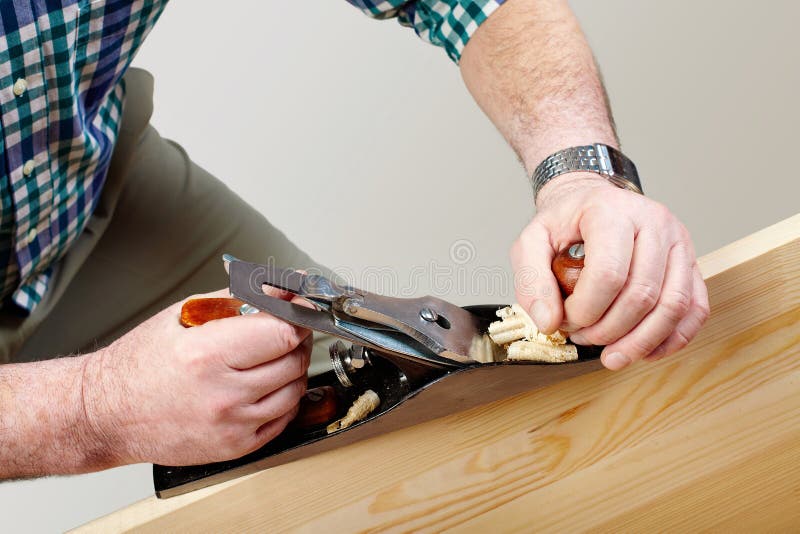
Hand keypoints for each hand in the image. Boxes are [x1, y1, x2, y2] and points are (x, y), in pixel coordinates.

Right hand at [81, 288, 311, 465]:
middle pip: (293, 360)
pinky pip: (283, 418)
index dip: (298, 316)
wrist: (106, 414)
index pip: (283, 333)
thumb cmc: (139, 364)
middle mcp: (223, 395)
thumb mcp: (182, 315)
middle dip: (296, 339)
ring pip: (294, 390)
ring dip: (292, 368)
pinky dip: (283, 397)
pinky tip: (264, 384)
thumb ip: (237, 299)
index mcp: (207, 355)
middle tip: (283, 329)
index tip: (301, 307)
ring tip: (269, 356)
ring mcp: (232, 426)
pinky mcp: (236, 447)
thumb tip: (280, 289)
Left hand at [510, 173, 709, 369]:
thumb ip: (532, 280)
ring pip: (673, 306)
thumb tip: (548, 323)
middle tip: (583, 337)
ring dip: (640, 342)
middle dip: (608, 330)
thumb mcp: (531, 241)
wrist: (592, 202)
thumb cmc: (565, 223)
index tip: (566, 321)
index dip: (586, 310)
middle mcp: (653, 222)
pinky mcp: (691, 262)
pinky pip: (695, 309)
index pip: (609, 273)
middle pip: (642, 294)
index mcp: (611, 211)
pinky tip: (644, 351)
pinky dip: (671, 338)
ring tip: (611, 355)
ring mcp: (679, 242)